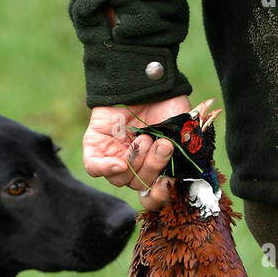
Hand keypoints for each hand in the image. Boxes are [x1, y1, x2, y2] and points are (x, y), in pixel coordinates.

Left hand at [83, 95, 191, 209]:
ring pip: (120, 178)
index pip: (151, 197)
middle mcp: (134, 165)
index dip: (157, 197)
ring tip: (144, 137)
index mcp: (155, 167)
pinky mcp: (96, 146)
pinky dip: (106, 168)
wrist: (151, 80)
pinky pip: (94, 168)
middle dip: (153, 167)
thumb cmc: (170, 105)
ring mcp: (113, 156)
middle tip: (161, 144)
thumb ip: (183, 159)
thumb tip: (174, 181)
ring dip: (136, 161)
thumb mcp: (183, 134)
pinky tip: (119, 161)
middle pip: (138, 185)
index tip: (165, 186)